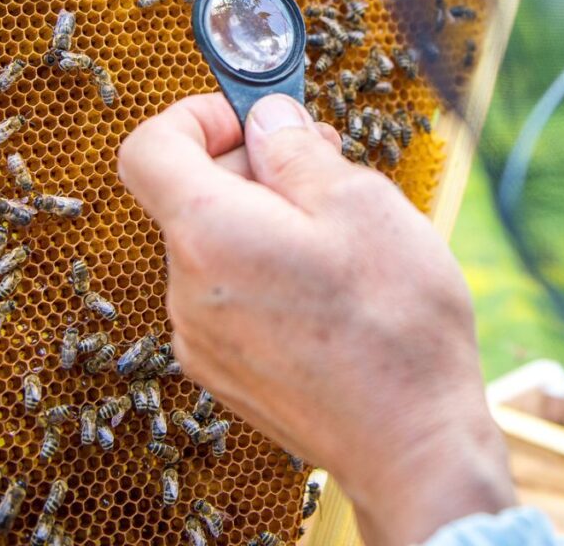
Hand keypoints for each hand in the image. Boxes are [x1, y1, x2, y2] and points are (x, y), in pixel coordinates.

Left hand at [118, 93, 513, 544]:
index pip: (149, 147)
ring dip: (261, 215)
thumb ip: (295, 149)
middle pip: (188, 193)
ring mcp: (200, 336)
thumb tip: (266, 119)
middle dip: (247, 163)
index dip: (195, 116)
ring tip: (334, 225)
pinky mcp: (223, 368)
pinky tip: (323, 277)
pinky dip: (261, 264)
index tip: (248, 119)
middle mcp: (186, 289)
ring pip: (213, 242)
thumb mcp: (359, 202)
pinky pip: (226, 290)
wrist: (414, 448)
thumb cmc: (394, 325)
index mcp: (208, 234)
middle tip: (319, 160)